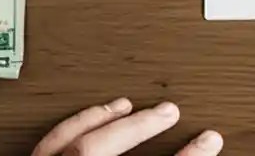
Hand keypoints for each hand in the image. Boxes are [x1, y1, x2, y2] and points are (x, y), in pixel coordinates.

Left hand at [32, 98, 222, 155]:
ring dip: (99, 119)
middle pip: (97, 149)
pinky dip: (70, 129)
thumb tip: (197, 150)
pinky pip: (45, 147)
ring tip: (124, 105)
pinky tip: (87, 122)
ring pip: (64, 142)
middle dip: (140, 126)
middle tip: (169, 111)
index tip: (210, 140)